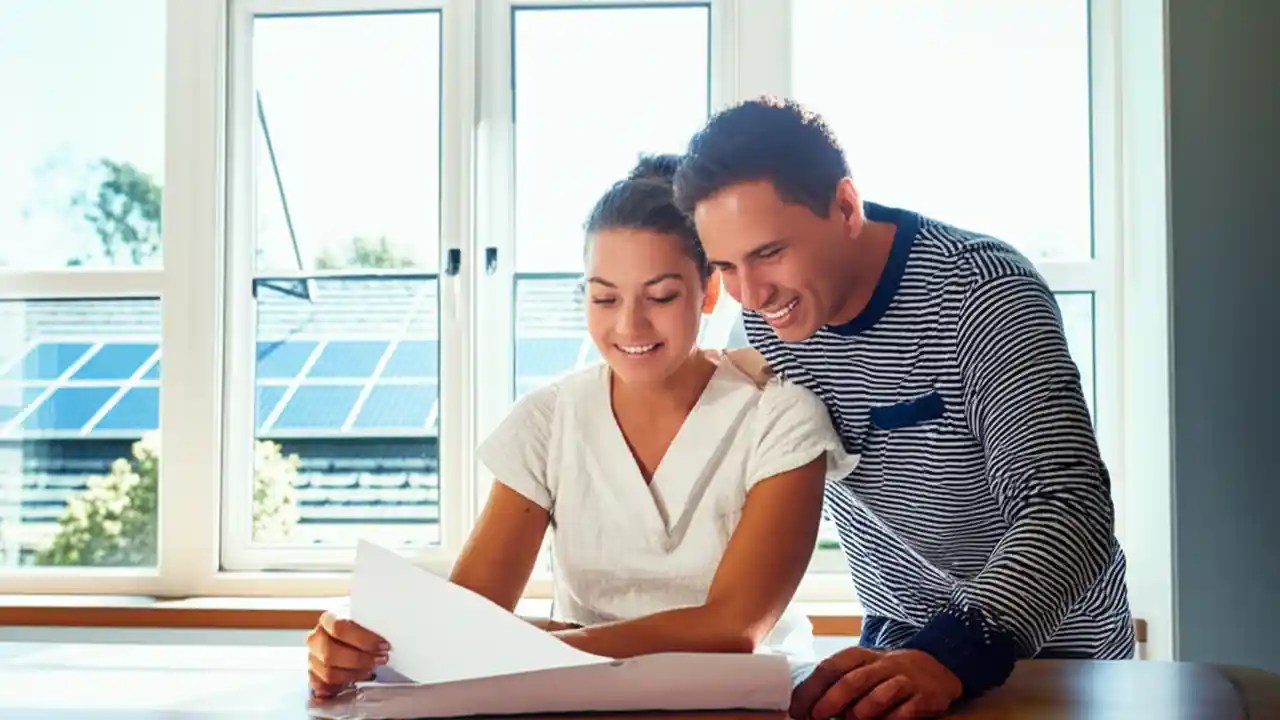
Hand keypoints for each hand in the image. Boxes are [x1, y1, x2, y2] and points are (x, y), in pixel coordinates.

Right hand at [306, 610, 389, 698]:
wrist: (346, 637)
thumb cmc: (356, 629)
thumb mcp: (363, 620)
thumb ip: (370, 626)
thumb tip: (385, 635)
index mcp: (326, 620)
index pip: (339, 628)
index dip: (363, 639)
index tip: (383, 645)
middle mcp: (315, 639)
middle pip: (331, 653)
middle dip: (360, 659)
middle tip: (380, 660)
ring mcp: (312, 658)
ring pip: (329, 673)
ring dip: (354, 674)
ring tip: (370, 669)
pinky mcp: (314, 676)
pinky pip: (323, 687)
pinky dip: (339, 686)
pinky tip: (354, 681)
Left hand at [790, 648, 961, 718]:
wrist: (936, 668)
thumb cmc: (887, 674)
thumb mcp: (861, 669)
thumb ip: (837, 684)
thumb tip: (806, 707)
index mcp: (859, 656)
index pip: (830, 667)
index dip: (811, 689)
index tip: (798, 709)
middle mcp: (881, 665)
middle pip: (852, 681)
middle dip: (831, 701)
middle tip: (816, 717)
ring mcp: (903, 680)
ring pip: (878, 696)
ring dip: (859, 713)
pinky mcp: (923, 697)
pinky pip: (903, 712)